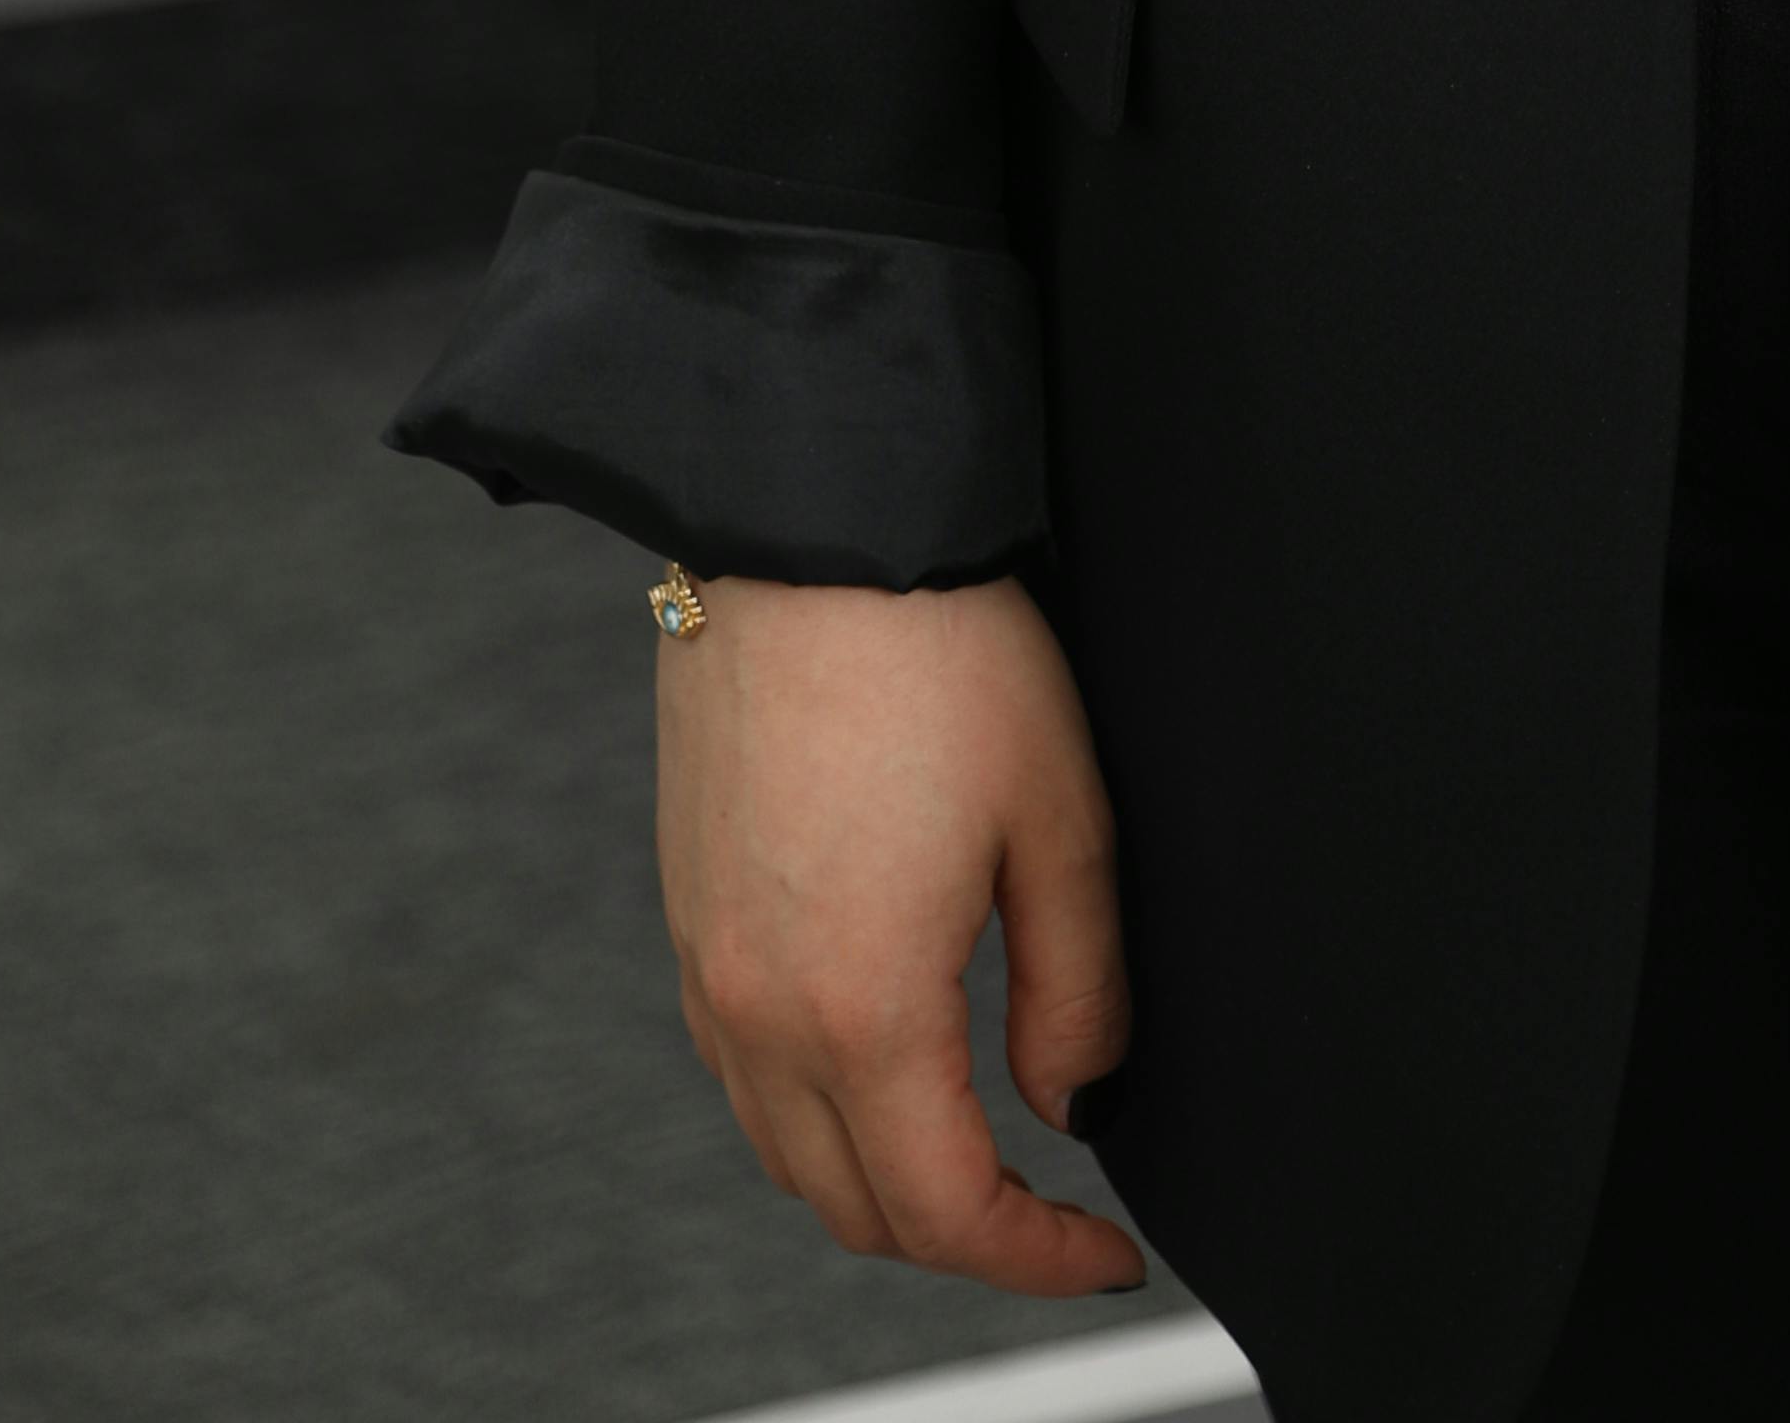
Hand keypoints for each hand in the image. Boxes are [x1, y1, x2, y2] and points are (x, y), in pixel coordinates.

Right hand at [657, 570, 1142, 1296]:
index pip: (944, 1212)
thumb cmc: (938, 649)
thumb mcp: (1061, 818)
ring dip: (879, 1178)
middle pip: (855, 1208)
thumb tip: (1071, 1098)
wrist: (807, 528)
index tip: (1104, 1254)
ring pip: (788, 1154)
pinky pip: (743, 1074)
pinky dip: (814, 1109)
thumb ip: (1076, 987)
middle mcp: (758, 1014)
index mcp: (858, 1008)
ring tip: (974, 1143)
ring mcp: (705, 968)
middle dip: (961, 1236)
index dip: (1037, 1261)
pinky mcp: (686, 918)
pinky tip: (881, 1058)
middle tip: (1051, 1208)